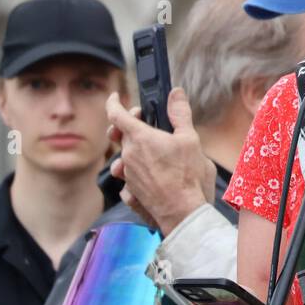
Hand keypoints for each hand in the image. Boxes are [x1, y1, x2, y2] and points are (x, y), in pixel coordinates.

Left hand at [106, 87, 215, 234]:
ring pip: (122, 158)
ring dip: (132, 151)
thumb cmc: (187, 176)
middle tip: (143, 124)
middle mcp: (128, 155)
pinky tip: (151, 176)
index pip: (116, 114)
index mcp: (140, 137)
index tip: (115, 97)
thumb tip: (176, 93)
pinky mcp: (131, 192)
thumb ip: (180, 114)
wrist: (183, 211)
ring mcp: (128, 175)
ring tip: (150, 154)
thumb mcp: (190, 139)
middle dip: (127, 126)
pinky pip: (127, 179)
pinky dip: (135, 174)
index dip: (113, 102)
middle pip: (119, 135)